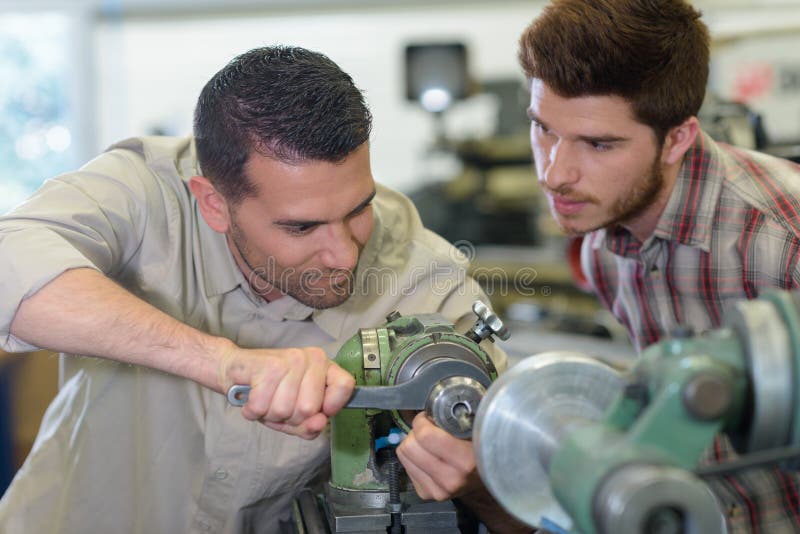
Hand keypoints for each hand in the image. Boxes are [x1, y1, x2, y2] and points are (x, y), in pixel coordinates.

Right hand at [219, 345, 354, 439]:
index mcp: (325, 366)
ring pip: (284, 409)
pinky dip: (253, 411)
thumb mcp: (295, 415)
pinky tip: (253, 400)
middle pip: (309, 409)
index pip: (345, 386)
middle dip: (289, 417)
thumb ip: (311, 425)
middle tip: (280, 405)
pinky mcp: (268, 366)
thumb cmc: (270, 392)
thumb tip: (319, 423)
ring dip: (269, 414)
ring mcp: (291, 360)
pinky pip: (263, 406)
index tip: (318, 412)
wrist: (235, 370)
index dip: (331, 406)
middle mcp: (311, 358)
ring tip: (266, 400)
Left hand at [396, 411, 481, 499]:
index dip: (423, 421)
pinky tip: (429, 456)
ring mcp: (437, 490)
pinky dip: (414, 457)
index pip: (425, 436)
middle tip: (429, 430)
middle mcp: (450, 480)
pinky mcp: (427, 494)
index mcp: (465, 462)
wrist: (486, 478)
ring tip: (430, 443)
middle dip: (416, 433)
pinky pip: (405, 466)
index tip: (429, 417)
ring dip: (413, 444)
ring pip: (403, 454)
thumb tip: (434, 405)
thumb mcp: (477, 429)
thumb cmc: (480, 449)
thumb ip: (459, 418)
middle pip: (409, 446)